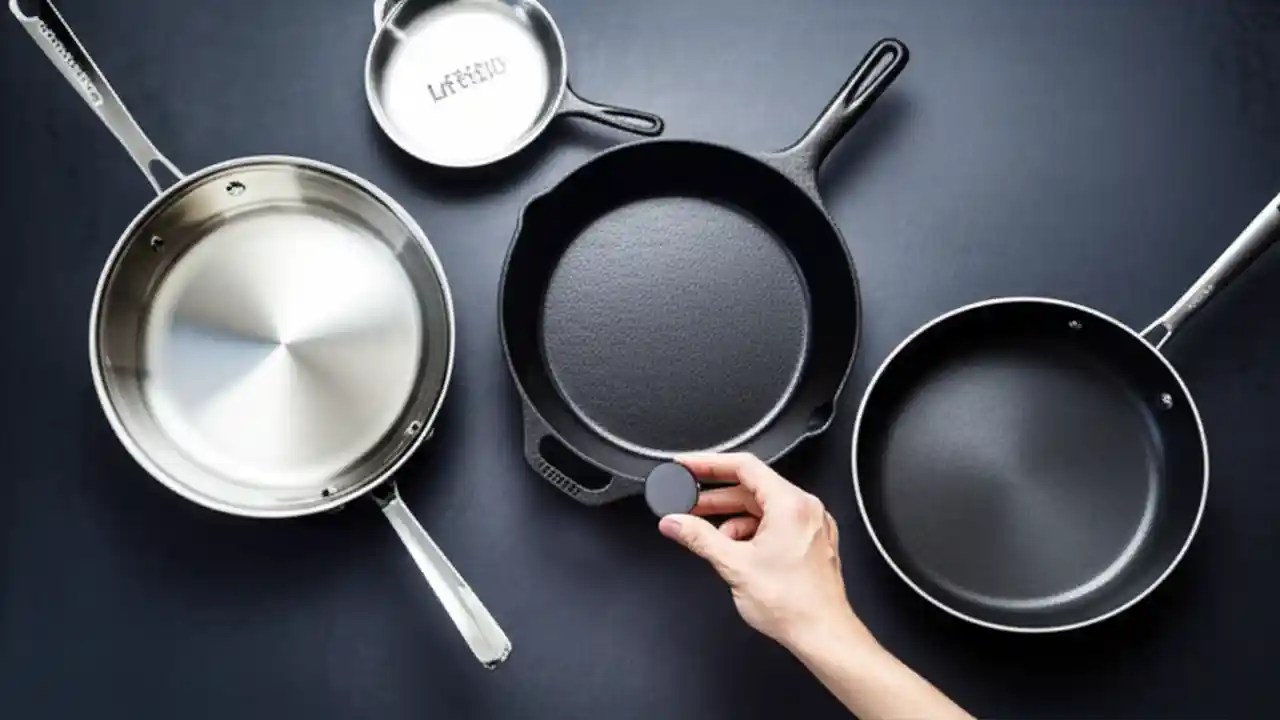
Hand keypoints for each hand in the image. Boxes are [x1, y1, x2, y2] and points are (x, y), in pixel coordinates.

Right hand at [657, 453, 872, 651]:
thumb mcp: (735, 565)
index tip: (688, 466)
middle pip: (753, 487)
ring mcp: (811, 525)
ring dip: (733, 517)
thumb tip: (675, 522)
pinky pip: (776, 524)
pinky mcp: (811, 542)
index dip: (709, 463)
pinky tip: (734, 549)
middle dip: (717, 496)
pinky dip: (751, 531)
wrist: (823, 635)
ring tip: (709, 535)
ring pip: (763, 508)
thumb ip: (699, 538)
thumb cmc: (793, 604)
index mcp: (790, 504)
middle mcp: (805, 509)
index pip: (744, 466)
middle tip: (688, 501)